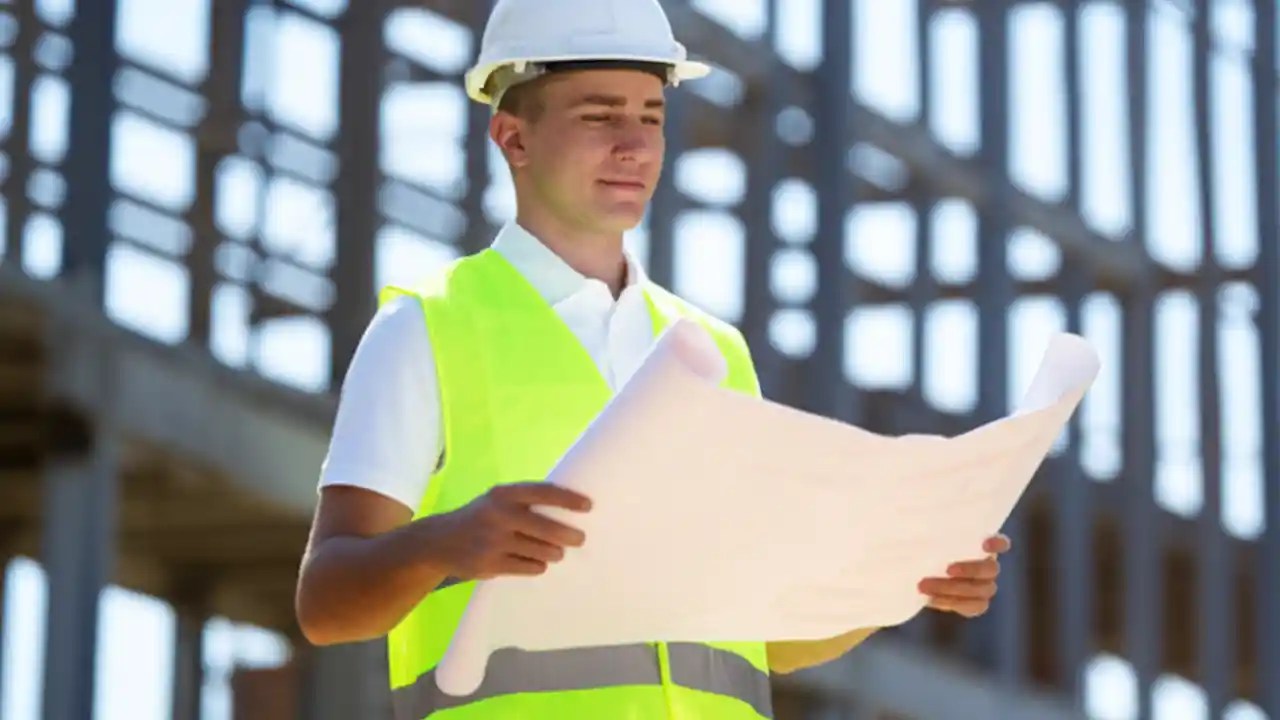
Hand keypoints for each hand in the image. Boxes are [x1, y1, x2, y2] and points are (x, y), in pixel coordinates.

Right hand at [432, 482, 591, 580]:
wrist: (438, 542)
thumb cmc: (480, 518)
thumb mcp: (496, 501)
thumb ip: (525, 502)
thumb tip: (567, 509)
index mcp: (503, 494)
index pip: (543, 492)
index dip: (568, 499)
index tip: (588, 506)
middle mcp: (499, 515)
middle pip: (546, 527)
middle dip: (568, 535)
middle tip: (580, 539)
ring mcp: (494, 542)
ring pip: (541, 550)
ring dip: (554, 553)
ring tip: (557, 552)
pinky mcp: (491, 565)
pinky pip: (528, 567)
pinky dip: (537, 566)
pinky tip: (538, 563)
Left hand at [917, 534, 1010, 617]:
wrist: (920, 575)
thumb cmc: (924, 548)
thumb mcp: (925, 536)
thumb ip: (929, 531)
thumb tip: (912, 519)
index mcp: (982, 545)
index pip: (1001, 543)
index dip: (997, 543)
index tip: (984, 543)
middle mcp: (988, 566)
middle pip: (991, 569)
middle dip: (969, 570)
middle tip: (947, 569)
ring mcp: (985, 586)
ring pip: (981, 590)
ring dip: (952, 589)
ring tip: (924, 585)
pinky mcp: (976, 604)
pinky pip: (973, 607)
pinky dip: (951, 603)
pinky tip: (931, 599)